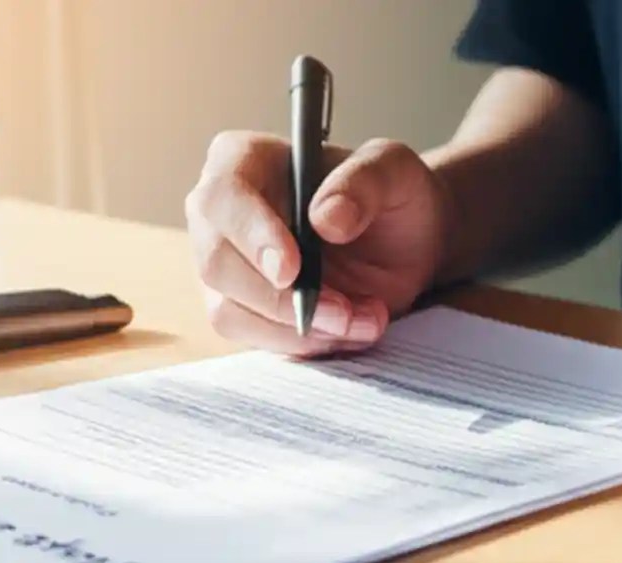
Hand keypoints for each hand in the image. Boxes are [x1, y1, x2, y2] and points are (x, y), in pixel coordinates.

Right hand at [185, 131, 452, 355]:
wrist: (404, 242)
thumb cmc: (388, 194)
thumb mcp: (393, 170)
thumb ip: (364, 182)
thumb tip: (326, 218)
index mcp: (244, 160)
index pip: (223, 197)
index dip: (251, 235)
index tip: (291, 270)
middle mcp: (221, 214)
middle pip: (217, 264)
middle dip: (281, 299)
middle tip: (343, 311)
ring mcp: (226, 266)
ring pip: (230, 311)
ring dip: (298, 329)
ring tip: (361, 320)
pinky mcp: (242, 308)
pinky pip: (255, 338)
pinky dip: (304, 344)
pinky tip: (347, 330)